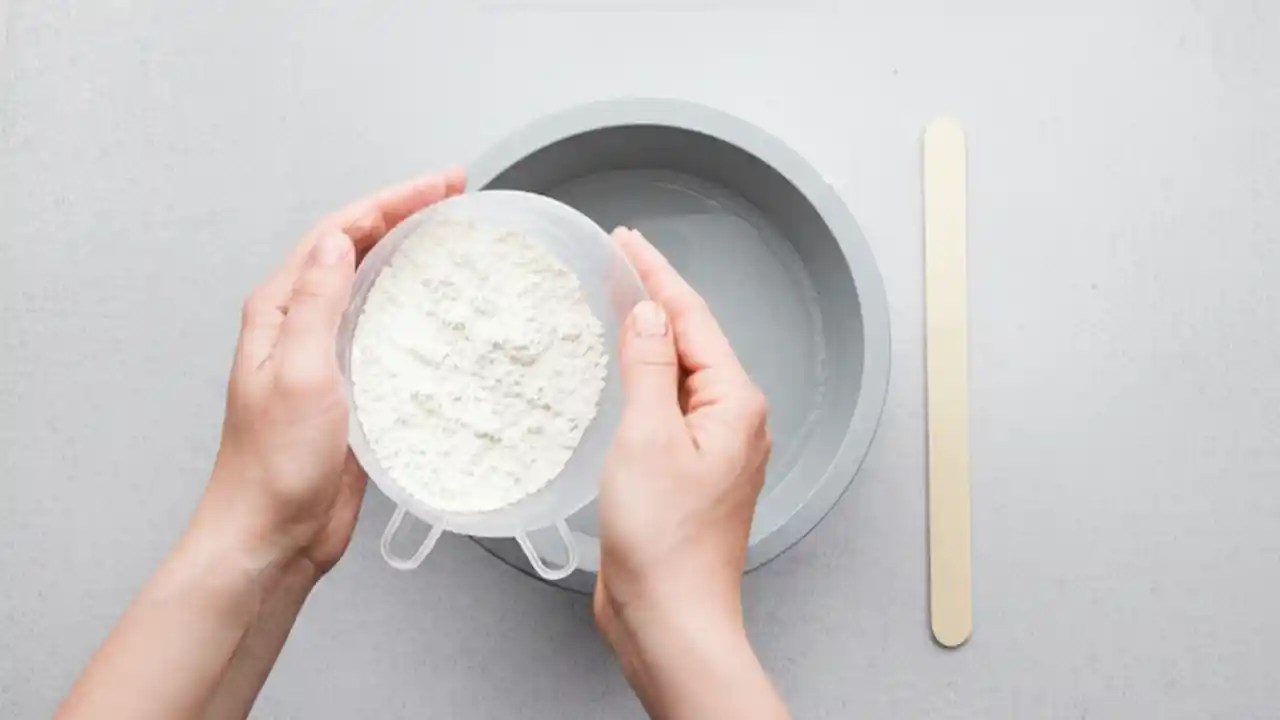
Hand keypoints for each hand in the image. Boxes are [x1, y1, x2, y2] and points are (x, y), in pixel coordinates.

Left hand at [202, 169, 466, 575]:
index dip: (391, 201)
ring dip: (412, 256)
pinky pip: (387, 333)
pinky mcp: (352, 388)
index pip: (340, 234)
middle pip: (357, 250)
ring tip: (456, 237)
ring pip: (374, 287)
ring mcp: (327, 355)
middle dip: (406, 216)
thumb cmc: (275, 464)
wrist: (273, 535)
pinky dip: (415, 309)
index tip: (441, 185)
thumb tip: (341, 240)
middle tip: (456, 196)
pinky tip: (444, 309)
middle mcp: (301, 325)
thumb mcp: (300, 373)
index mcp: (280, 312)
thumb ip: (318, 303)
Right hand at [595, 228, 784, 718]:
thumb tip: (652, 311)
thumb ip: (651, 366)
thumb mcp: (648, 436)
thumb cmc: (665, 540)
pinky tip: (623, 374)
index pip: (694, 318)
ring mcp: (714, 449)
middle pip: (693, 340)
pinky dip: (644, 380)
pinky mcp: (689, 473)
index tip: (627, 241)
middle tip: (618, 261)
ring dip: (650, 338)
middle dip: (657, 298)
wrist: (670, 618)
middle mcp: (734, 421)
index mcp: (736, 403)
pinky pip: (668, 408)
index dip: (657, 274)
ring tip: (617, 304)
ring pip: (680, 375)